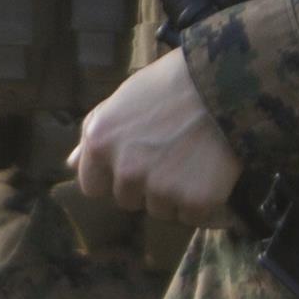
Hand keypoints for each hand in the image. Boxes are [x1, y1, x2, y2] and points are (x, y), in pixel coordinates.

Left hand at [67, 48, 241, 228]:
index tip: (137, 161)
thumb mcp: (122, 100)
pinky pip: (194, 216)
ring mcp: (160, 188)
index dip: (114, 176)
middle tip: (173, 153)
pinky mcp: (195, 201)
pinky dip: (205, 202)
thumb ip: (93, 134)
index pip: (92, 187)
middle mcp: (126, 171)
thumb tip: (70, 164)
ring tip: (195, 158)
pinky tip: (212, 171)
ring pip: (161, 210)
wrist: (227, 83)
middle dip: (146, 185)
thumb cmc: (172, 85)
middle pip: (128, 201)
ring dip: (176, 194)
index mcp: (100, 144)